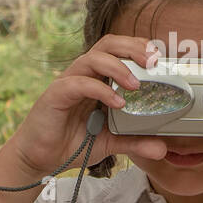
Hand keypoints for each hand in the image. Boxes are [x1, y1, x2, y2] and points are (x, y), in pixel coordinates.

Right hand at [3, 34, 169, 178]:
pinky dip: (101, 90)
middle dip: (132, 47)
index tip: (159, 57)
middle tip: (152, 62)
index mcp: (97, 78)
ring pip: (93, 57)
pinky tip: (117, 103)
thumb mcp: (110, 141)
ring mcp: (69, 82)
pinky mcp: (56, 95)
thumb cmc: (72, 142)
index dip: (138, 47)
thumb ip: (135, 141)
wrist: (40, 159)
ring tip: (136, 85)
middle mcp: (84, 74)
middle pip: (108, 44)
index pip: (119, 50)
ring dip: (118, 67)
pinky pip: (79, 83)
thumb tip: (161, 148)